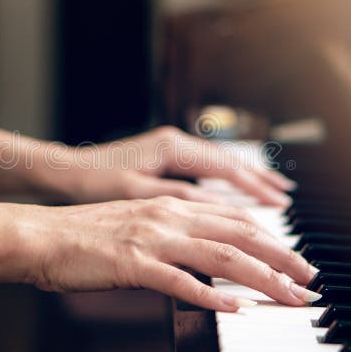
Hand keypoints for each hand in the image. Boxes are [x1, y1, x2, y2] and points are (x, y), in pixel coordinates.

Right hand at [23, 196, 319, 310]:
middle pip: (239, 235)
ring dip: (261, 277)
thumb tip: (205, 259)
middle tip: (310, 280)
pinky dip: (210, 294)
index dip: (270, 239)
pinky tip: (235, 308)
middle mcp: (167, 216)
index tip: (294, 259)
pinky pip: (178, 281)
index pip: (233, 219)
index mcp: (170, 207)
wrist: (40, 235)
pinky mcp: (132, 262)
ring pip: (221, 255)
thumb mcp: (137, 226)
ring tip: (290, 296)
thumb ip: (173, 238)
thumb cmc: (84, 236)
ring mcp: (151, 238)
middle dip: (281, 258)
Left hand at [57, 126, 294, 205]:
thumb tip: (220, 209)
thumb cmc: (92, 182)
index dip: (255, 187)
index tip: (280, 204)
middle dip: (260, 181)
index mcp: (172, 147)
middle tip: (287, 198)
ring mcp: (171, 148)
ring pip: (219, 164)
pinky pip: (205, 168)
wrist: (62, 172)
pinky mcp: (164, 158)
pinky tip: (237, 191)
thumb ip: (179, 198)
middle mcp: (176, 142)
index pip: (225, 168)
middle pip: (229, 162)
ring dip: (246, 179)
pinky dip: (226, 180)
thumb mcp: (136, 194)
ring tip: (274, 192)